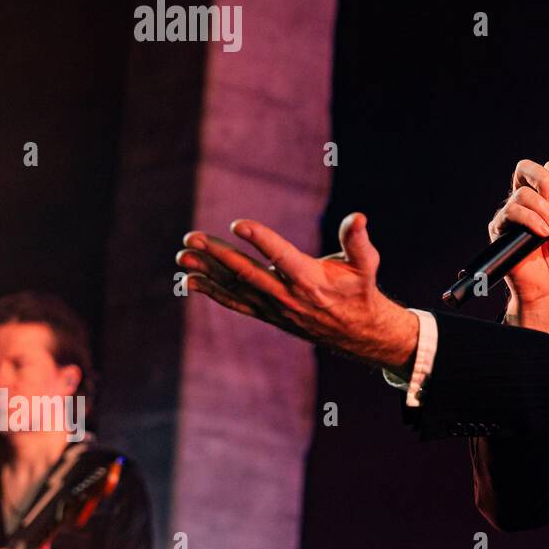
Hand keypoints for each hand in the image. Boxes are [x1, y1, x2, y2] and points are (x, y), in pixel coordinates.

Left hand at [175, 212, 419, 366]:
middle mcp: (288, 296)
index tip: (238, 225)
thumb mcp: (366, 263)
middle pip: (248, 273)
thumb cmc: (360, 289)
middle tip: (193, 237)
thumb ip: (358, 240)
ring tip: (183, 256)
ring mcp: (274, 307)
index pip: (282, 257)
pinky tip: (190, 280)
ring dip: (207, 272)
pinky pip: (236, 302)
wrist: (356, 331)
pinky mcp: (267, 313)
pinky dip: (212, 292)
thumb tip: (359, 217)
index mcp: (311, 280)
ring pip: (236, 288)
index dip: (261, 240)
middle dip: (218, 255)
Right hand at [488, 160, 548, 324]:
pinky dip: (532, 220)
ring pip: (522, 193)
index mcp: (546, 195)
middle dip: (547, 181)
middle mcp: (527, 200)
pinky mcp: (501, 228)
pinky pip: (511, 212)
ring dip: (545, 211)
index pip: (548, 168)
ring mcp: (512, 213)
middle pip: (525, 167)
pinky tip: (543, 234)